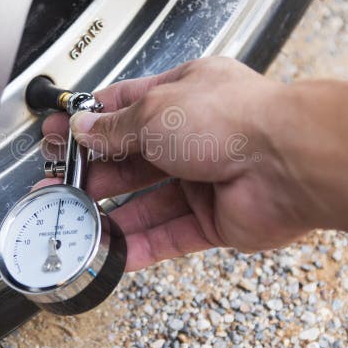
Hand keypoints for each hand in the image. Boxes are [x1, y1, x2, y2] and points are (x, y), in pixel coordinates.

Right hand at [38, 57, 313, 270]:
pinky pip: (169, 236)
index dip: (91, 122)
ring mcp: (205, 179)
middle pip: (133, 158)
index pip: (127, 106)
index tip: (60, 133)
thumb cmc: (233, 118)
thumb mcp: (156, 111)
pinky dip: (139, 246)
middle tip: (59, 184)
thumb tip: (84, 128)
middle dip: (94, 172)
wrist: (288, 161)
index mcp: (185, 94)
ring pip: (148, 201)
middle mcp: (195, 136)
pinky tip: (110, 253)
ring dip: (110, 213)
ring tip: (74, 221)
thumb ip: (116, 127)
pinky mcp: (215, 220)